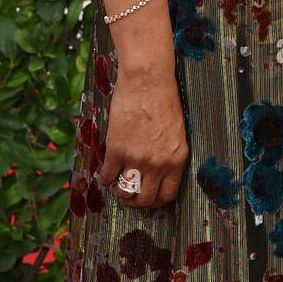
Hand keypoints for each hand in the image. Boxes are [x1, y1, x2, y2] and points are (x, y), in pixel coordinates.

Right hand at [97, 67, 188, 209]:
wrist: (148, 80)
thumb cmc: (164, 99)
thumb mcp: (177, 132)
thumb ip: (169, 155)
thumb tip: (158, 173)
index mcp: (177, 158)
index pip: (168, 194)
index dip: (156, 201)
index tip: (148, 198)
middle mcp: (158, 163)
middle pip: (145, 199)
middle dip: (136, 201)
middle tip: (130, 195)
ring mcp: (137, 158)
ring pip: (124, 191)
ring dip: (119, 192)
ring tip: (117, 185)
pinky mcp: (117, 149)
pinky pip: (108, 175)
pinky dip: (105, 178)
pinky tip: (106, 172)